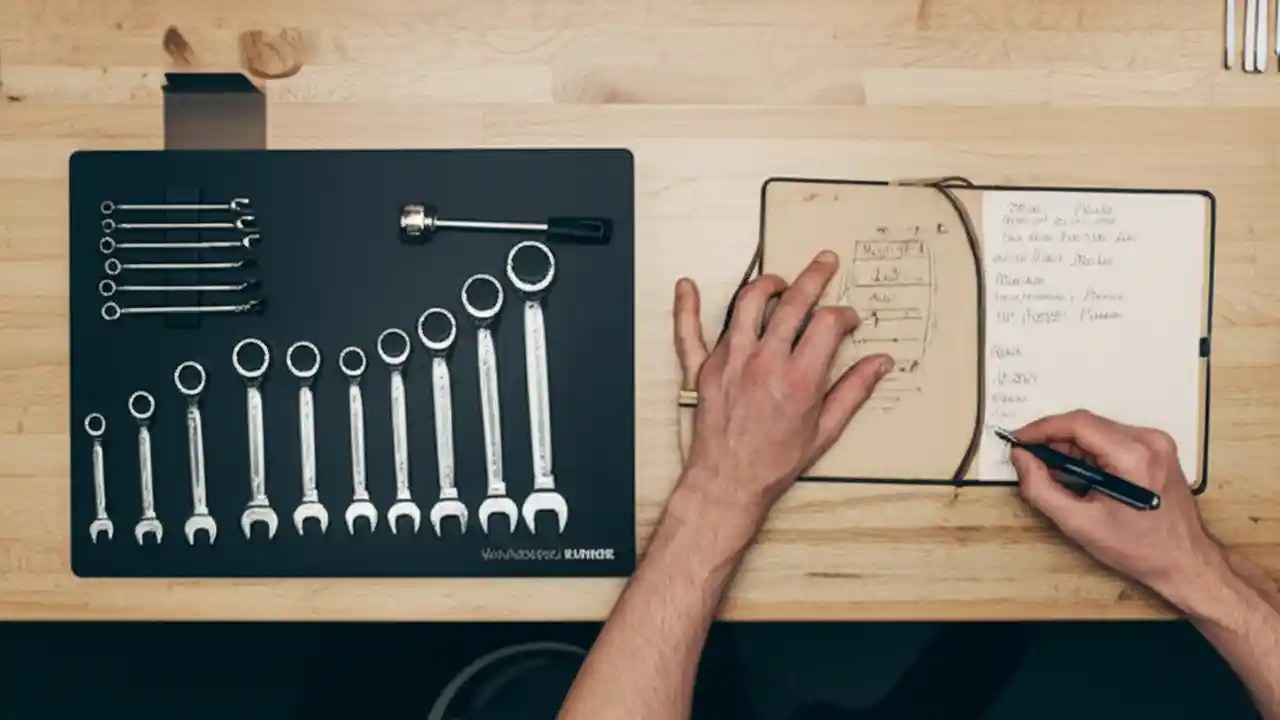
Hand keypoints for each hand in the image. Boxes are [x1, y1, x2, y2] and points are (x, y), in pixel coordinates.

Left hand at [672, 251, 893, 532]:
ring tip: (779, 282)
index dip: (843, 314)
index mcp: (799, 378)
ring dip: (767, 285)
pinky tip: (687, 286)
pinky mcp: (702, 370)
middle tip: (826, 263)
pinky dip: (686, 307)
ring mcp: (730, 361)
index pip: (826, 323)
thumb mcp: (824, 431)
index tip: (847, 319)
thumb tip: (881, 363)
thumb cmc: (775, 462)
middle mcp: (764, 362)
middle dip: (815, 277)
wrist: (729, 483)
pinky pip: (688, 333)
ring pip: (747, 304)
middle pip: (793, 302)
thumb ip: (853, 391)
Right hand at [1012, 410, 1226, 606]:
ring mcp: (1157, 442)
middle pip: (1087, 424)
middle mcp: (1150, 440)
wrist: (1184, 562)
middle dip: (1054, 439)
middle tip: (1030, 459)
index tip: (1018, 440)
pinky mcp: (1158, 448)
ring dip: (1071, 446)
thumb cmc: (1137, 548)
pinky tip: (1080, 473)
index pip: (1078, 424)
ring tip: (1054, 472)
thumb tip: (1021, 458)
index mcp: (1134, 456)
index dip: (1041, 428)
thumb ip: (1041, 488)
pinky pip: (1113, 438)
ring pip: (1098, 430)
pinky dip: (1090, 451)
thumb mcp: (1079, 523)